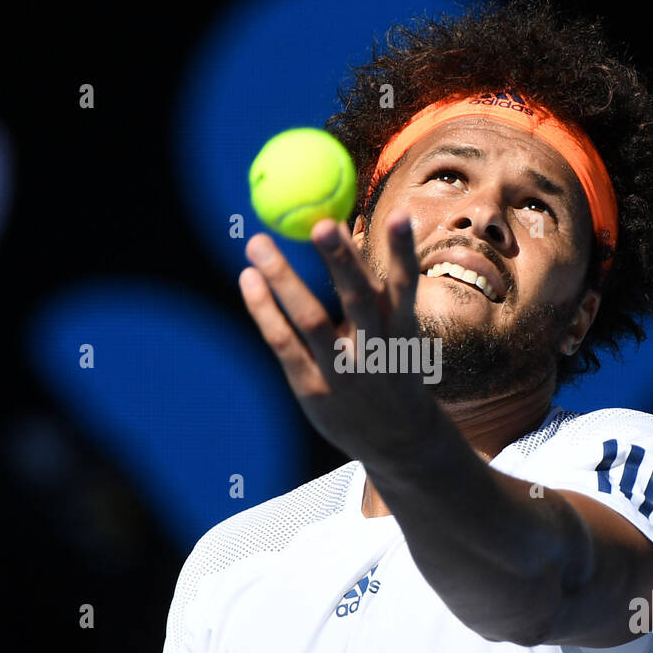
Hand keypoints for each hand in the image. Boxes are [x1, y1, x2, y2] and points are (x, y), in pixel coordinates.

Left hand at [238, 208, 441, 462]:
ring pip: (311, 319)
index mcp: (402, 331)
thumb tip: (340, 224)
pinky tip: (249, 280)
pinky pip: (283, 343)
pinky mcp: (312, 388)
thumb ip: (370, 286)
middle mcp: (375, 351)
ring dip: (284, 278)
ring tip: (258, 243)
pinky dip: (264, 311)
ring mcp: (343, 372)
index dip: (402, 250)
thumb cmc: (391, 367)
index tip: (398, 213)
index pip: (403, 284)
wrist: (396, 440)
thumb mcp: (394, 331)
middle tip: (320, 222)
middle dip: (342, 259)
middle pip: (358, 298)